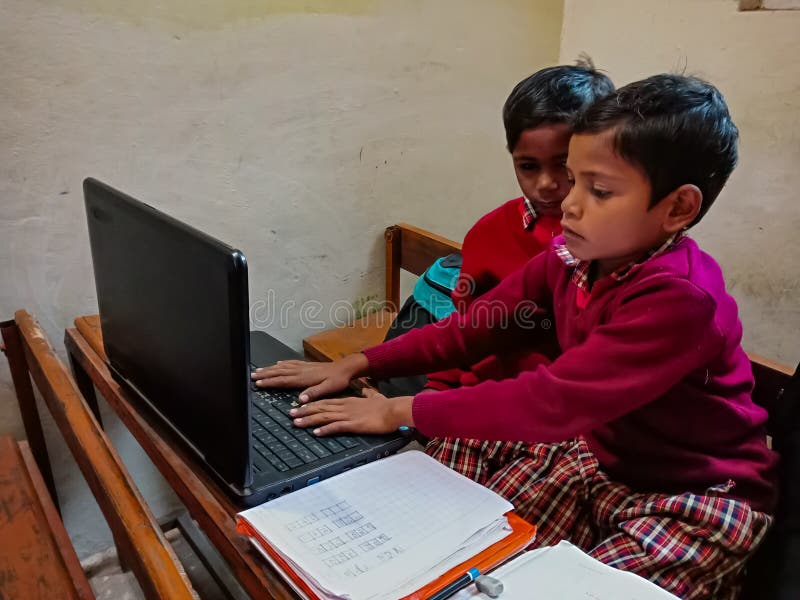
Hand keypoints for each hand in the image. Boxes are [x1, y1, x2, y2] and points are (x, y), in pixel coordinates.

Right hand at [251, 354, 367, 400]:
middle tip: (252, 376)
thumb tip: (300, 399)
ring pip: (283, 366)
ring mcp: (304, 367)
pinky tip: (277, 363)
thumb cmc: (338, 380)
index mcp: (304, 378)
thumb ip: (314, 393)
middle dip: (265, 374)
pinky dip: (282, 363)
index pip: (283, 380)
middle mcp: (302, 371)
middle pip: (279, 372)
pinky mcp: (307, 365)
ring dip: (270, 368)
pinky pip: (291, 363)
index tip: (258, 383)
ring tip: (259, 370)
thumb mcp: (328, 388)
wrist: (346, 367)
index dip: (270, 382)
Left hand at [289, 388, 413, 435]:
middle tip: (290, 414)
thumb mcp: (375, 396)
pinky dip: (325, 429)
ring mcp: (348, 415)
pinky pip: (336, 427)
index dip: (311, 404)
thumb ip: (368, 393)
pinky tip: (316, 432)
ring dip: (309, 420)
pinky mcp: (353, 424)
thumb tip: (367, 390)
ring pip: (324, 416)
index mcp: (348, 401)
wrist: (393, 410)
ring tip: (296, 423)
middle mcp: (345, 406)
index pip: (326, 402)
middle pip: (320, 408)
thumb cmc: (385, 405)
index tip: (300, 406)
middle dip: (304, 411)